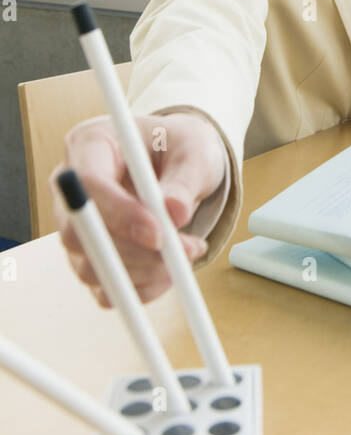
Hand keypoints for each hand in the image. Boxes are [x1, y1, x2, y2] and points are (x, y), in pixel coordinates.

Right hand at [50, 111, 227, 305]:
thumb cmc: (181, 148)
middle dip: (134, 252)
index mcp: (90, 144)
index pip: (88, 184)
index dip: (120, 214)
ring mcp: (76, 228)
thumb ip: (184, 181)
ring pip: (91, 268)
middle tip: (185, 252)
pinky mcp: (89, 259)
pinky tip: (171, 270)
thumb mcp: (194, 152)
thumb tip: (175, 213)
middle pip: (79, 234)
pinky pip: (105, 290)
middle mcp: (72, 190)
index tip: (159, 234)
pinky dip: (141, 288)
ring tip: (189, 251)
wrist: (180, 166)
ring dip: (144, 272)